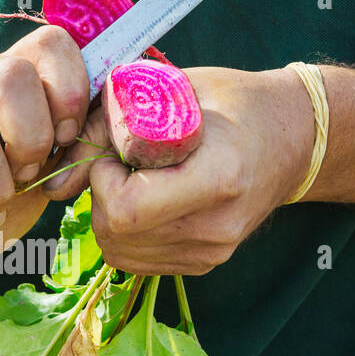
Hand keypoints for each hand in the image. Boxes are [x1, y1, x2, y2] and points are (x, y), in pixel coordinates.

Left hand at [44, 66, 314, 275]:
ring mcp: (211, 252)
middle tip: (120, 161)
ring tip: (135, 177)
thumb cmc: (234, 103)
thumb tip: (62, 170)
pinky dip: (126, 231)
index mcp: (217, 178)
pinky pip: (137, 259)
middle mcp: (215, 227)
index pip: (125, 209)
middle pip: (115, 234)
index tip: (114, 148)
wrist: (293, 139)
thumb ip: (113, 122)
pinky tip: (147, 198)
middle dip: (100, 195)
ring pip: (119, 252)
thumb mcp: (174, 91)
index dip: (101, 178)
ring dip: (109, 214)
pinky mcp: (204, 264)